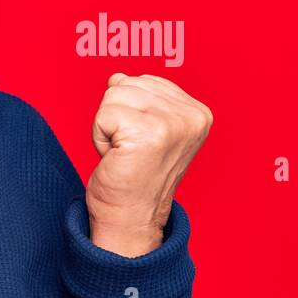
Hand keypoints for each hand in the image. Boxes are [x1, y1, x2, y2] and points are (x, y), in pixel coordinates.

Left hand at [87, 72, 212, 256]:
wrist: (130, 220)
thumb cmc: (133, 180)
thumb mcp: (142, 132)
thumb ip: (139, 101)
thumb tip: (117, 77)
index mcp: (197, 113)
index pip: (143, 81)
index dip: (128, 112)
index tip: (139, 143)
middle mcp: (192, 116)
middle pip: (126, 84)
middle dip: (115, 117)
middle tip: (128, 150)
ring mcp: (173, 124)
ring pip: (113, 96)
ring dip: (106, 128)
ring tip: (123, 154)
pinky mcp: (150, 133)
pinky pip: (103, 115)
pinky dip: (99, 138)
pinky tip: (116, 158)